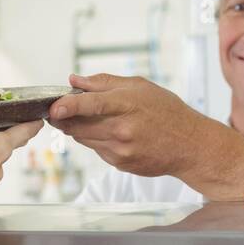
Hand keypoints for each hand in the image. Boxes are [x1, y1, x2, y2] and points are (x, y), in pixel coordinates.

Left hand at [48, 73, 243, 200]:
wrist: (190, 145)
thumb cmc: (166, 111)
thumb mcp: (140, 87)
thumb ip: (104, 82)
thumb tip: (74, 81)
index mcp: (128, 105)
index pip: (91, 104)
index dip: (68, 107)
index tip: (53, 109)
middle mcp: (123, 129)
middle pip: (79, 126)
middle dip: (63, 119)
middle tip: (56, 111)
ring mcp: (121, 149)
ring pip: (84, 139)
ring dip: (78, 129)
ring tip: (88, 119)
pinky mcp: (120, 163)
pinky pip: (97, 149)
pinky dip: (96, 140)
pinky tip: (111, 134)